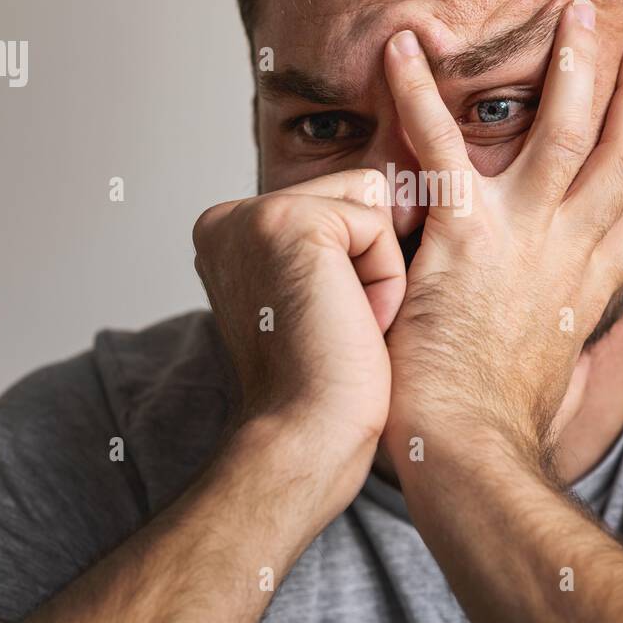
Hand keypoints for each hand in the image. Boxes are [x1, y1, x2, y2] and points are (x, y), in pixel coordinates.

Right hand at [192, 169, 404, 508]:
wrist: (309, 436)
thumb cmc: (326, 380)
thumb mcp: (320, 291)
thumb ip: (331, 237)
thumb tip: (393, 187)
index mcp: (229, 233)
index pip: (336, 202)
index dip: (358, 263)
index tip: (324, 321)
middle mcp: (229, 218)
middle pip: (356, 191)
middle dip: (372, 259)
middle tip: (336, 324)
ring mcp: (253, 216)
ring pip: (371, 200)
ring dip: (380, 267)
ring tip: (343, 321)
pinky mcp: (289, 223)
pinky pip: (379, 223)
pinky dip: (385, 277)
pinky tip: (351, 322)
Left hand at [379, 0, 622, 471]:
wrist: (471, 452)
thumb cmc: (498, 424)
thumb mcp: (552, 369)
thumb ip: (560, 334)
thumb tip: (559, 338)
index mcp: (591, 281)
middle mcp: (570, 251)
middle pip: (622, 154)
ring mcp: (523, 239)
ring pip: (562, 133)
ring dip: (572, 67)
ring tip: (570, 13)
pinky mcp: (463, 238)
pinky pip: (439, 148)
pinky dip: (416, 93)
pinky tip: (402, 46)